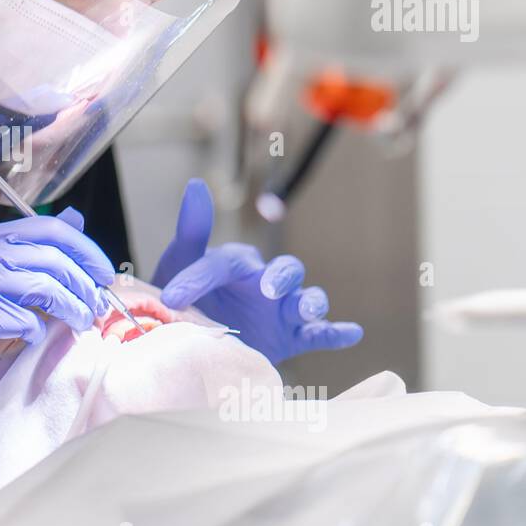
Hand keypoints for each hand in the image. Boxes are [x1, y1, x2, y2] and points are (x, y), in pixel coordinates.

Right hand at [0, 208, 112, 442]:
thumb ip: (25, 256)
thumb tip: (75, 223)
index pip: (45, 227)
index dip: (84, 248)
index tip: (104, 272)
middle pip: (50, 255)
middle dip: (83, 282)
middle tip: (96, 305)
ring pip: (43, 287)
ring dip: (71, 308)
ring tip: (79, 323)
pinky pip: (23, 321)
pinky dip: (37, 333)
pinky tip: (31, 339)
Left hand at [152, 179, 362, 364]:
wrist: (199, 342)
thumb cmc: (190, 296)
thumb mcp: (180, 264)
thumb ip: (192, 229)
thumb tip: (195, 184)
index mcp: (238, 266)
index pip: (224, 264)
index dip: (200, 277)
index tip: (173, 296)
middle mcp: (267, 283)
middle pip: (287, 270)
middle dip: (283, 277)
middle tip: (269, 289)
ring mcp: (284, 311)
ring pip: (308, 300)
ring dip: (311, 303)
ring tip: (306, 311)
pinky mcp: (294, 337)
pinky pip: (321, 333)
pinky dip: (336, 332)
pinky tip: (352, 332)